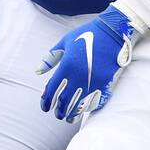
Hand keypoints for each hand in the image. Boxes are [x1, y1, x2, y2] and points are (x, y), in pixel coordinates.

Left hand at [37, 5, 141, 122]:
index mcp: (66, 65)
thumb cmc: (86, 34)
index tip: (45, 107)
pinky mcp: (105, 82)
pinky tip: (86, 111)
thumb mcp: (65, 42)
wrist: (112, 31)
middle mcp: (78, 75)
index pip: (52, 89)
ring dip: (73, 114)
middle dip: (60, 111)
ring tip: (69, 118)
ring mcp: (92, 80)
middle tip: (58, 115)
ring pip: (80, 104)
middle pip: (65, 100)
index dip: (46, 101)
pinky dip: (90, 107)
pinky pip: (96, 100)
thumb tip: (37, 72)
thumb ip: (50, 58)